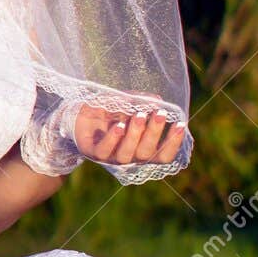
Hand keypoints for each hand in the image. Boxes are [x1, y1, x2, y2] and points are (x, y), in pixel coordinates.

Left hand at [73, 98, 187, 167]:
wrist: (76, 112)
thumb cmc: (107, 109)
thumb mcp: (125, 102)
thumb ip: (140, 102)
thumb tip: (158, 100)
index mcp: (140, 148)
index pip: (162, 155)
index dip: (173, 143)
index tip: (181, 124)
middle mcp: (128, 156)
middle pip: (146, 154)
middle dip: (155, 133)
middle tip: (160, 114)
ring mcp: (110, 156)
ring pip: (127, 155)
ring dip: (135, 135)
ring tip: (139, 115)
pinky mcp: (92, 152)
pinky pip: (105, 151)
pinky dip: (113, 139)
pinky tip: (119, 126)